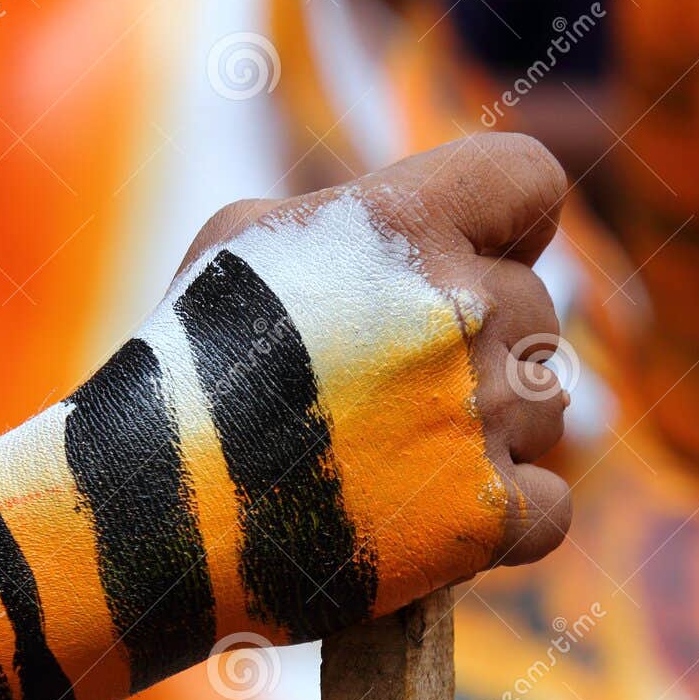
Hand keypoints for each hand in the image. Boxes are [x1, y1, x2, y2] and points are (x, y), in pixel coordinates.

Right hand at [157, 134, 572, 641]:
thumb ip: (351, 217)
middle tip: (407, 389)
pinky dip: (512, 517)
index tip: (477, 262)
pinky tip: (445, 514)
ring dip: (499, 428)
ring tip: (410, 453)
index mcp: (404, 224)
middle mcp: (458, 311)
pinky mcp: (483, 518)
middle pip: (539, 311)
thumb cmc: (184, 367)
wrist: (146, 513)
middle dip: (487, 343)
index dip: (512, 225)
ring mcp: (477, 418)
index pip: (530, 182)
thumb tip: (421, 234)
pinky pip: (552, 506)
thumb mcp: (244, 240)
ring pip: (550, 407)